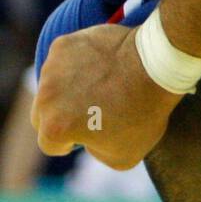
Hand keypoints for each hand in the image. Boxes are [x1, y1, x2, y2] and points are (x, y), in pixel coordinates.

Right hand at [31, 24, 182, 169]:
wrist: (157, 68)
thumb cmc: (144, 113)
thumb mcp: (123, 156)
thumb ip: (95, 154)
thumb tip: (88, 142)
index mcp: (55, 127)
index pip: (50, 144)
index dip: (67, 144)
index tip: (84, 136)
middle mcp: (46, 97)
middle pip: (42, 114)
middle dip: (61, 117)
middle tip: (89, 113)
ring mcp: (53, 68)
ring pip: (51, 86)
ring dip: (67, 89)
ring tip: (99, 86)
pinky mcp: (63, 45)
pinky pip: (63, 61)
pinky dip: (77, 65)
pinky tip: (101, 67)